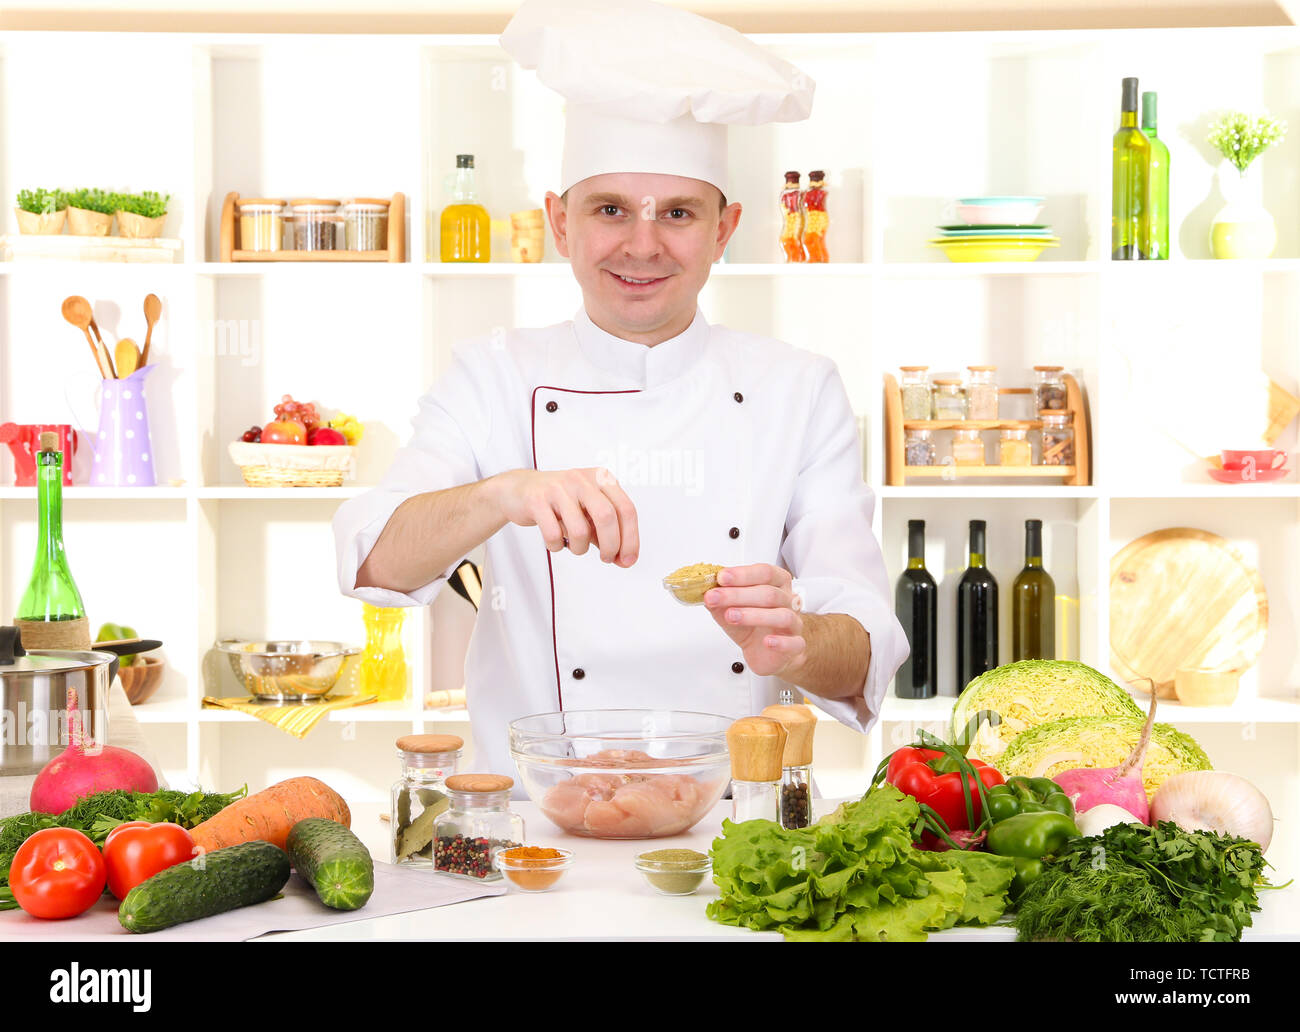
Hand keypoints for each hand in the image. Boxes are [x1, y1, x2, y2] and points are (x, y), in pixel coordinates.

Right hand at [489, 468, 638, 565]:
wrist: (518, 491)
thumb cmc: (560, 504)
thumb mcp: (589, 513)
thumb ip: (607, 534)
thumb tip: (625, 560)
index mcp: (601, 478)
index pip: (626, 509)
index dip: (631, 539)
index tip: (628, 560)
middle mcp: (582, 479)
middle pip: (607, 517)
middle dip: (611, 546)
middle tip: (606, 559)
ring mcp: (558, 488)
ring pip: (580, 530)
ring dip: (580, 548)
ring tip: (574, 545)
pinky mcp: (537, 499)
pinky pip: (553, 534)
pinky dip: (556, 547)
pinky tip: (555, 541)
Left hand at [703, 563, 804, 676]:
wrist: (765, 653)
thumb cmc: (752, 627)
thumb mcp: (730, 609)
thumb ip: (719, 599)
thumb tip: (702, 589)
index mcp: (776, 585)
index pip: (764, 573)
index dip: (742, 574)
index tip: (721, 577)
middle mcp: (787, 601)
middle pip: (769, 593)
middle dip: (738, 595)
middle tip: (715, 597)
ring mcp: (793, 623)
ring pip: (781, 615)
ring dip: (754, 615)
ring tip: (731, 616)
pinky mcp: (795, 645)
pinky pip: (794, 642)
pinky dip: (780, 642)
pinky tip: (766, 641)